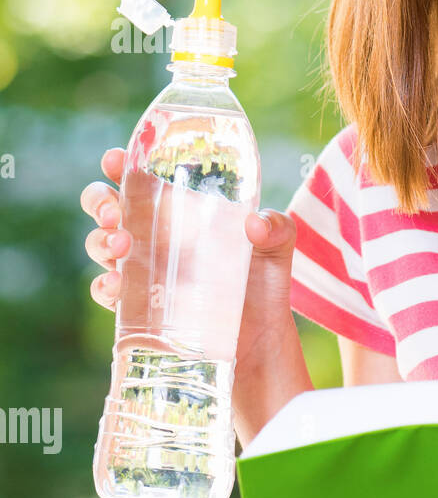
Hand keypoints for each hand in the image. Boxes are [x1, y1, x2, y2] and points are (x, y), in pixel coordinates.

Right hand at [81, 146, 298, 368]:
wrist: (261, 338)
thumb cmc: (264, 284)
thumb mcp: (277, 247)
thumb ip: (276, 228)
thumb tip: (254, 223)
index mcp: (181, 211)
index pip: (141, 180)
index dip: (120, 165)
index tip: (115, 159)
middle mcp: (155, 236)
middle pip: (107, 207)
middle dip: (100, 202)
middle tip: (115, 212)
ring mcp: (144, 270)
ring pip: (101, 245)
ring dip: (100, 241)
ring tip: (120, 246)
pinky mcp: (140, 306)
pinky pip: (107, 292)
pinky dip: (103, 287)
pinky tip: (114, 286)